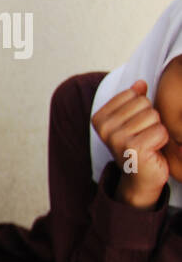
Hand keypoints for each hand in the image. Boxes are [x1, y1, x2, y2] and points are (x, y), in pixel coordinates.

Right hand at [92, 79, 170, 208]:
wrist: (139, 177)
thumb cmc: (137, 145)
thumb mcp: (132, 119)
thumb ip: (134, 100)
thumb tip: (140, 83)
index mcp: (99, 118)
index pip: (132, 94)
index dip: (141, 109)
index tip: (134, 126)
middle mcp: (105, 128)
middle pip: (144, 104)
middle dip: (150, 118)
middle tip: (142, 135)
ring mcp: (118, 139)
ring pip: (153, 116)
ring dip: (156, 130)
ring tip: (147, 142)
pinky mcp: (134, 148)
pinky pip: (160, 131)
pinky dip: (162, 140)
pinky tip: (152, 150)